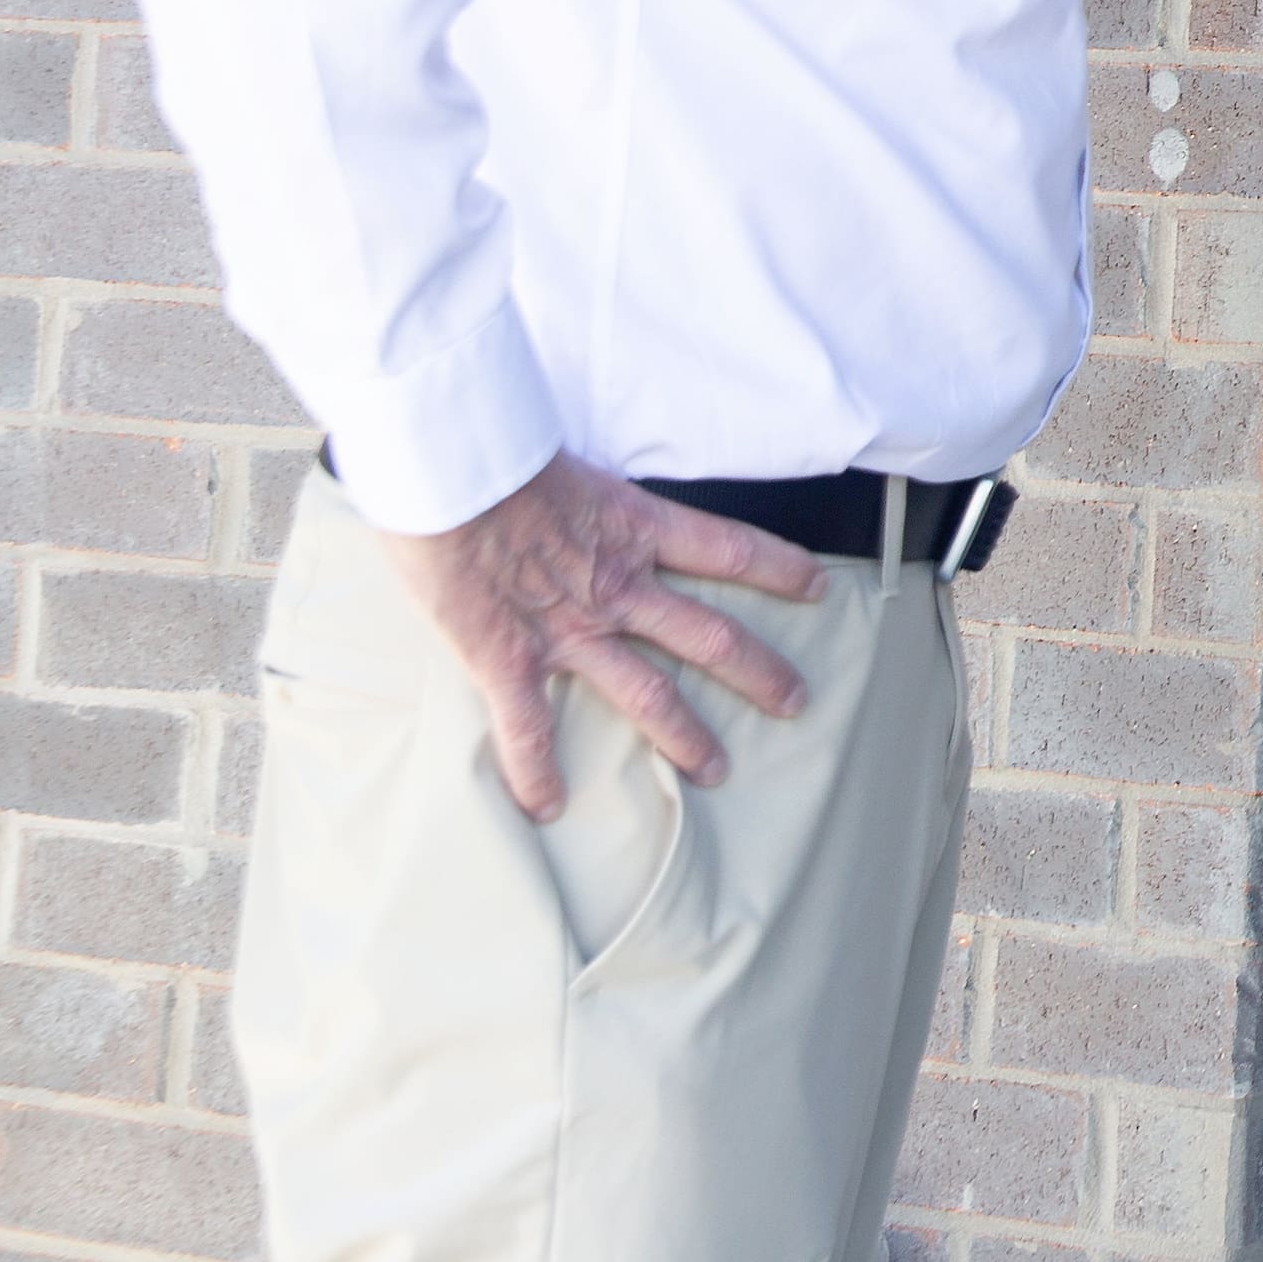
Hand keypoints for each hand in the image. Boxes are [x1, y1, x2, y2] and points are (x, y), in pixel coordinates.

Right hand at [375, 453, 825, 819]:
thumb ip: (596, 498)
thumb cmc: (498, 454)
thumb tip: (593, 503)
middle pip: (709, 634)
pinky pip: (528, 726)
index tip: (818, 587)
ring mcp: (568, 628)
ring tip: (716, 770)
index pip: (730, 549)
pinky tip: (547, 807)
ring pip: (646, 692)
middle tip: (797, 701)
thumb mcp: (574, 469)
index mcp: (636, 527)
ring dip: (684, 735)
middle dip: (758, 671)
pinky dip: (535, 770)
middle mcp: (617, 584)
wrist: (444, 471)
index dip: (780, 569)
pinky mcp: (507, 657)